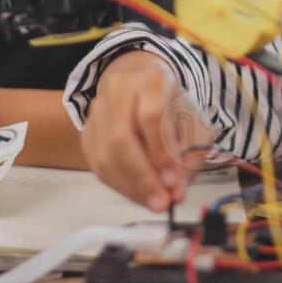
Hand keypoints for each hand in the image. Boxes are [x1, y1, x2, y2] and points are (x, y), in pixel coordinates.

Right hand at [79, 50, 212, 210]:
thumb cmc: (172, 107)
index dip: (160, 153)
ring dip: (130, 186)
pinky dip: (119, 185)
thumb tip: (176, 193)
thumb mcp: (193, 124)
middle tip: (161, 202)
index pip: (151, 116)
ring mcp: (98, 109)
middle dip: (142, 176)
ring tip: (153, 202)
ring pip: (105, 154)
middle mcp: (119, 90)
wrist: (143, 88)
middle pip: (121, 137)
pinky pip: (97, 165)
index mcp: (151, 80)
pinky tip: (138, 194)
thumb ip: (188, 157)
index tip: (172, 182)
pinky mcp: (87, 131)